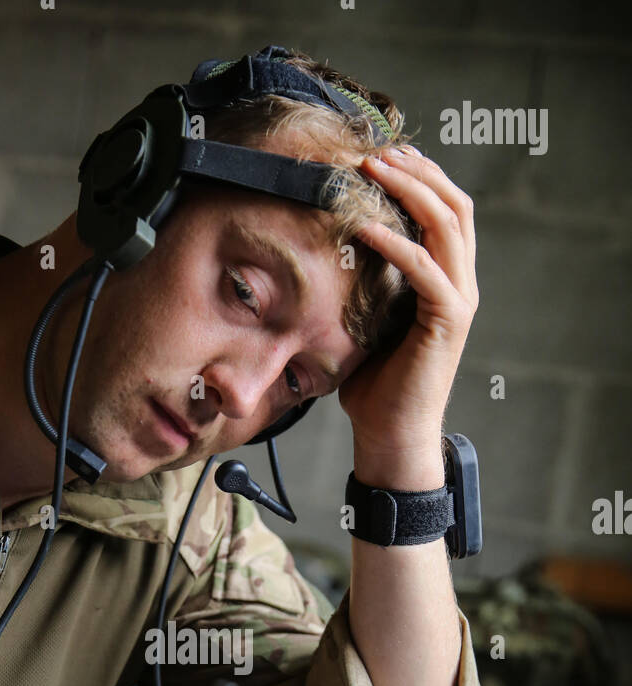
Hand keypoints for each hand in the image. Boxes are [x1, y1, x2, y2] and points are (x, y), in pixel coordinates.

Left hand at [338, 146, 478, 464]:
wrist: (391, 434)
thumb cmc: (375, 385)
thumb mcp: (367, 322)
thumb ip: (365, 286)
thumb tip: (324, 254)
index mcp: (447, 280)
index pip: (447, 211)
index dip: (422, 176)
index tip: (385, 154)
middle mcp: (461, 284)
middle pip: (455, 205)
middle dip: (418, 171)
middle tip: (378, 150)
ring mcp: (458, 301)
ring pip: (448, 225)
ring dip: (410, 191)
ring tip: (373, 171)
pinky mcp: (447, 321)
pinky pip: (425, 268)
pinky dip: (396, 242)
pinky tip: (365, 226)